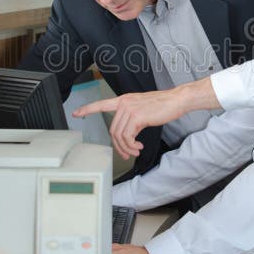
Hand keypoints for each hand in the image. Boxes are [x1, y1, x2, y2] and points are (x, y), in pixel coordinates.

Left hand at [73, 78, 220, 159]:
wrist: (176, 100)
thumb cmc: (163, 105)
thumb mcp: (143, 109)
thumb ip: (132, 118)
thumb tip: (128, 135)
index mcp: (124, 100)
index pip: (101, 104)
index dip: (87, 109)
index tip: (77, 113)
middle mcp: (124, 103)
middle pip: (112, 129)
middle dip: (118, 145)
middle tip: (126, 153)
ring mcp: (129, 109)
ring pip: (119, 135)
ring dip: (126, 148)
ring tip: (135, 150)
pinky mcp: (137, 116)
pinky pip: (128, 137)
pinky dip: (132, 146)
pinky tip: (139, 146)